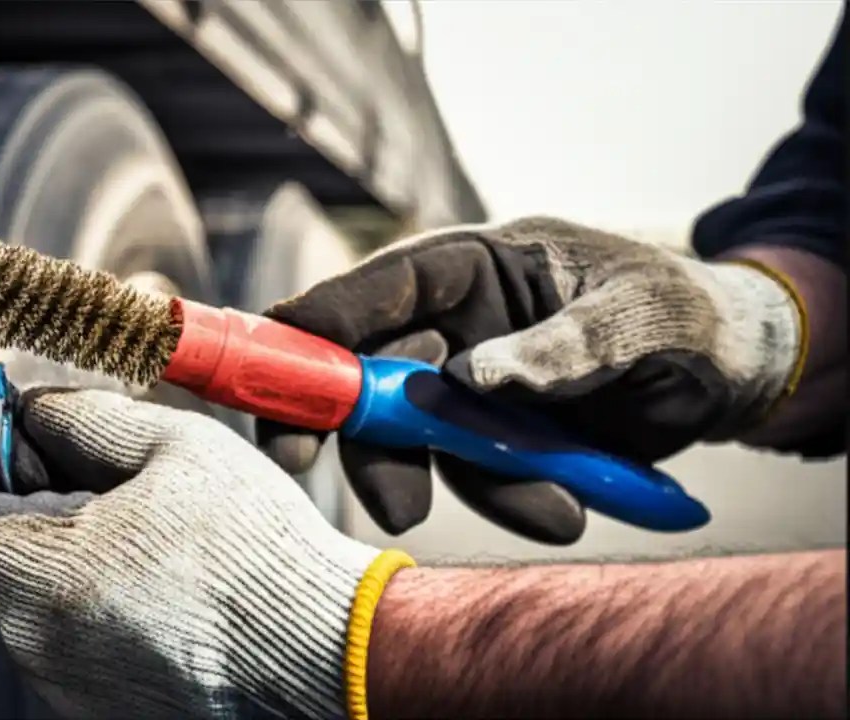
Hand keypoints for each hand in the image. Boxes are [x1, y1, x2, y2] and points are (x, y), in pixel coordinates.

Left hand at [0, 388, 391, 719]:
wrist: (325, 658)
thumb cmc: (254, 555)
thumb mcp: (172, 445)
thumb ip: (80, 420)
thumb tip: (32, 414)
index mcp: (28, 570)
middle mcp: (26, 640)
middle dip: (26, 517)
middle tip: (103, 491)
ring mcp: (61, 683)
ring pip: (31, 600)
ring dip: (67, 562)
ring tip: (150, 544)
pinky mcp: (96, 708)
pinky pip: (70, 639)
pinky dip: (97, 607)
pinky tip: (164, 589)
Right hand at [259, 217, 802, 542]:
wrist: (728, 371)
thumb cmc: (686, 313)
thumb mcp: (640, 315)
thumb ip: (561, 343)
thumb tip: (472, 378)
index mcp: (479, 264)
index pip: (381, 285)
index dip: (320, 321)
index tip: (275, 363)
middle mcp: (456, 322)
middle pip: (367, 371)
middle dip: (351, 429)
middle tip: (323, 469)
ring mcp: (467, 383)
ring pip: (412, 437)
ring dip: (453, 481)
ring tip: (553, 514)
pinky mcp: (490, 436)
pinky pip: (468, 474)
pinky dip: (504, 499)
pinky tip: (562, 513)